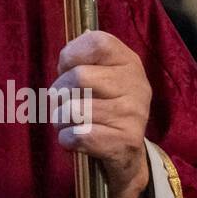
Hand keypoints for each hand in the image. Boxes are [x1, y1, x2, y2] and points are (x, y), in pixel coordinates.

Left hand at [49, 30, 151, 197]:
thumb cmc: (100, 107)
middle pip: (78, 76)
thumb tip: (64, 62)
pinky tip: (74, 140)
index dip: (71, 56)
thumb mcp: (97, 77)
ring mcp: (135, 113)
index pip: (96, 42)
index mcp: (128, 61)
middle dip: (59, 92)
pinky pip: (79, 136)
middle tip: (63, 103)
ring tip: (69, 123)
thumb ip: (80, 62)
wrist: (126, 154)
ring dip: (60, 119)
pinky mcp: (127, 141)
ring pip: (74, 109)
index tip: (67, 71)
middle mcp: (137, 84)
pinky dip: (66, 139)